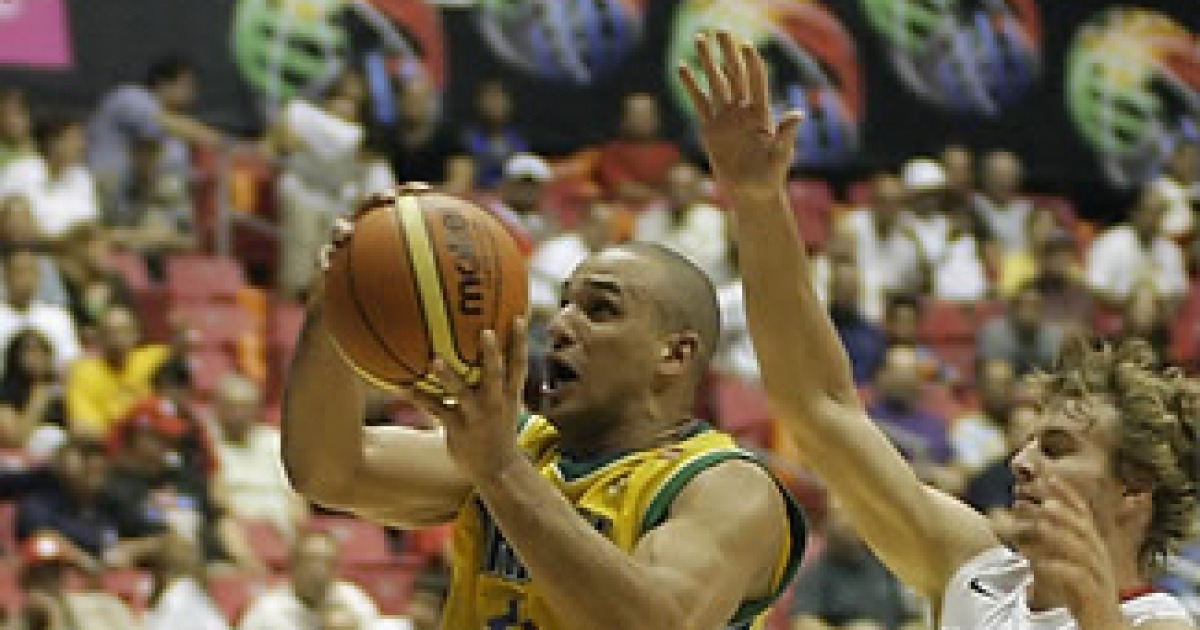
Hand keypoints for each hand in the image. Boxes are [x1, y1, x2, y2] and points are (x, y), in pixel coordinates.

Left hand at [409, 319, 528, 481]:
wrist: (498, 470)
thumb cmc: (498, 431)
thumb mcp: (507, 406)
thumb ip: (498, 383)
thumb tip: (489, 355)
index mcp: (510, 395)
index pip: (518, 365)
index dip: (520, 342)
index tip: (518, 317)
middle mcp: (495, 403)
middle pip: (495, 374)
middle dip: (491, 353)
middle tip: (485, 331)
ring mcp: (476, 416)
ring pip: (462, 392)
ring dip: (448, 376)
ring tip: (435, 359)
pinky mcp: (457, 428)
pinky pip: (436, 409)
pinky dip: (419, 397)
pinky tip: (401, 386)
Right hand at [678, 31, 803, 196]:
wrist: (752, 194)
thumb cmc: (771, 177)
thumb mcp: (780, 156)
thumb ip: (785, 135)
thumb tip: (797, 115)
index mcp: (760, 113)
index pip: (756, 80)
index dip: (751, 62)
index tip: (744, 45)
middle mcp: (742, 111)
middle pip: (734, 74)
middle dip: (727, 52)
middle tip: (719, 30)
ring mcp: (725, 118)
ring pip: (715, 83)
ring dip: (707, 61)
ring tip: (698, 39)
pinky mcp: (710, 129)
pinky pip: (699, 102)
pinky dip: (691, 85)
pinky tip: (683, 68)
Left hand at [1025, 476, 1121, 626]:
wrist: (1106, 628)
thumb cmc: (1084, 596)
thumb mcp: (1071, 565)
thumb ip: (1058, 545)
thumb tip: (1035, 520)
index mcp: (1094, 547)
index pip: (1084, 515)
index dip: (1068, 495)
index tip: (1049, 477)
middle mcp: (1100, 558)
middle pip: (1083, 529)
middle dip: (1062, 512)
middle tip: (1041, 500)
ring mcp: (1100, 578)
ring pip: (1082, 552)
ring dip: (1059, 536)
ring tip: (1037, 525)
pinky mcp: (1095, 598)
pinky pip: (1079, 580)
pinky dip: (1060, 569)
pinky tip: (1040, 564)